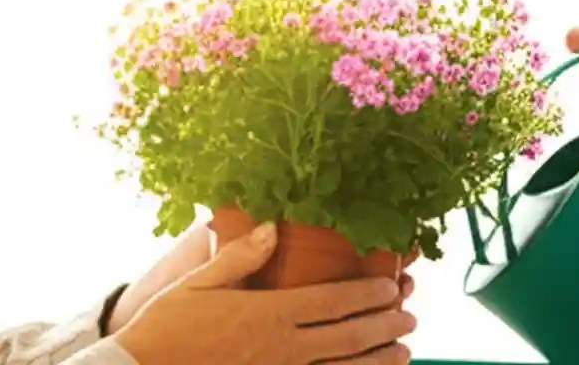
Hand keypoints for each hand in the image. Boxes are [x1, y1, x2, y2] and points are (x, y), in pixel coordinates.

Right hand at [113, 222, 416, 363]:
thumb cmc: (167, 325)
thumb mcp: (199, 283)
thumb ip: (240, 257)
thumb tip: (271, 227)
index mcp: (268, 313)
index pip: (333, 302)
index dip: (368, 295)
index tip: (393, 288)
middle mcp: (282, 348)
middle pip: (348, 339)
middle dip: (385, 328)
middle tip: (411, 318)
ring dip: (377, 363)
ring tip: (404, 354)